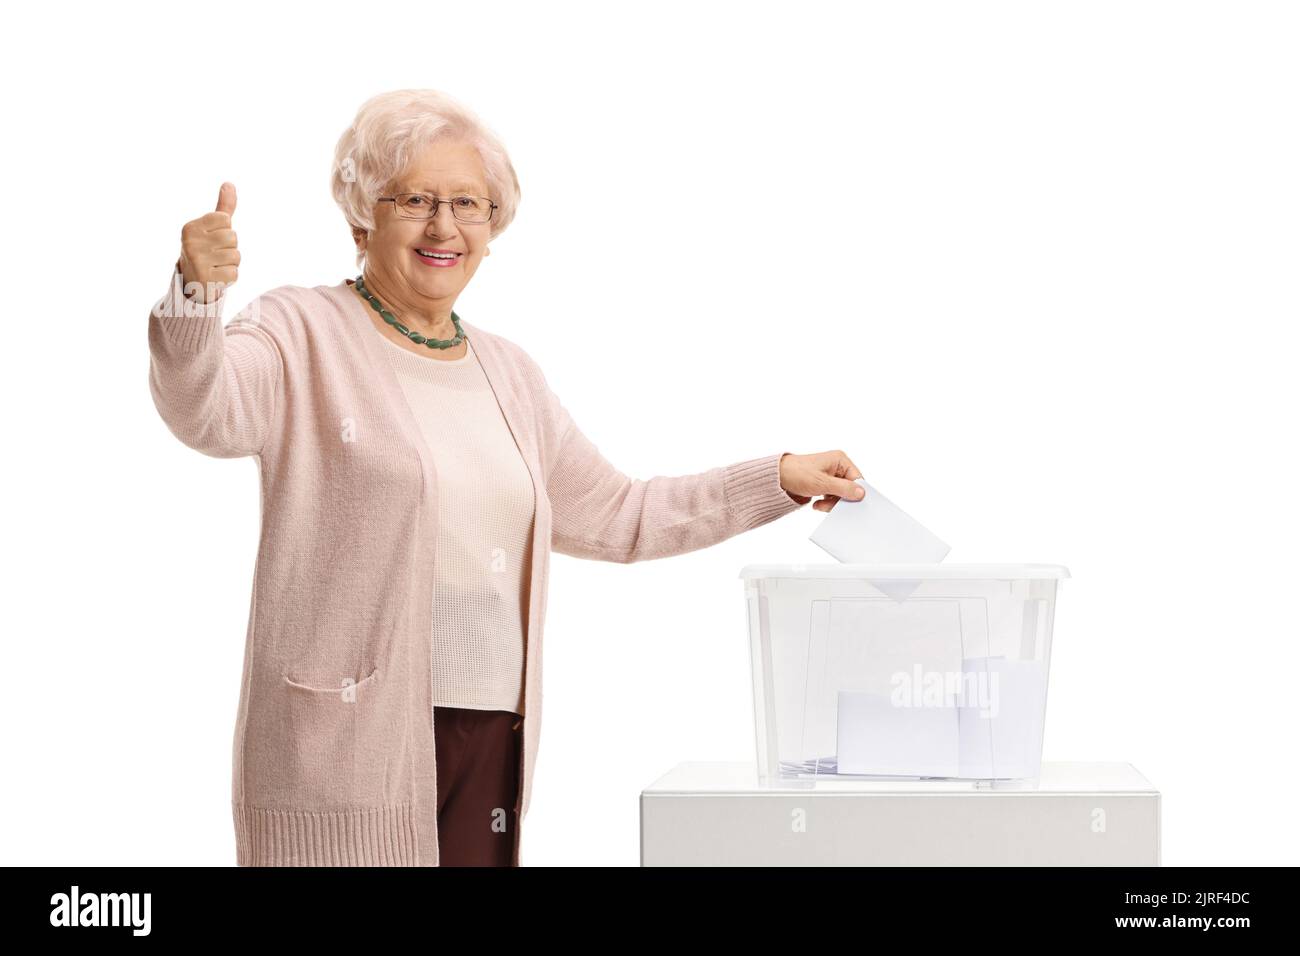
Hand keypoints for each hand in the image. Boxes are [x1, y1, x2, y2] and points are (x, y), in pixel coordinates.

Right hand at [177, 182, 239, 302]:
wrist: (192, 282)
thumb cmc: (206, 249)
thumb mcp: (211, 227)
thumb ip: (223, 208)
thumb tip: (229, 184)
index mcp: (190, 227)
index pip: (225, 219)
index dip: (225, 230)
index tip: (212, 238)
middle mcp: (190, 242)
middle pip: (232, 237)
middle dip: (229, 247)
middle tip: (215, 254)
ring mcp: (197, 261)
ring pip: (236, 256)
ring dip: (231, 263)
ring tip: (216, 265)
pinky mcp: (206, 279)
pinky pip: (234, 273)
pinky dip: (230, 277)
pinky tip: (216, 277)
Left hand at [779, 450, 864, 512]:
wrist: (777, 478)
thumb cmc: (796, 473)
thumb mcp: (822, 483)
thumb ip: (843, 488)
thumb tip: (861, 493)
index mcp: (840, 460)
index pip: (857, 478)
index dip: (855, 492)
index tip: (851, 504)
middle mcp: (837, 466)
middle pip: (849, 488)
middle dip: (840, 499)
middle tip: (828, 505)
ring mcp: (831, 475)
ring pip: (841, 494)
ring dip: (831, 503)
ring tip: (819, 504)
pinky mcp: (824, 484)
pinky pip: (832, 496)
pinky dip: (826, 502)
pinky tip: (817, 503)